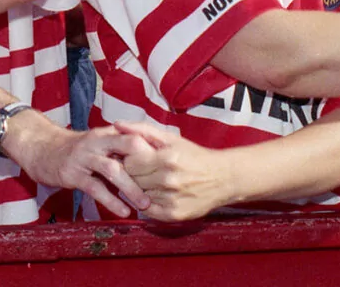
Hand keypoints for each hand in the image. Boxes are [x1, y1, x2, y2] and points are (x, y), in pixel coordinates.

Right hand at [3, 113, 151, 216]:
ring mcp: (85, 156)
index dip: (156, 147)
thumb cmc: (76, 149)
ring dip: (131, 187)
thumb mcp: (100, 142)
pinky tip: (123, 211)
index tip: (174, 163)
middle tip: (165, 183)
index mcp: (109, 132)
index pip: (137, 134)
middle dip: (148, 164)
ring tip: (146, 204)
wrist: (41, 149)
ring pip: (113, 169)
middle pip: (129, 145)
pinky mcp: (73, 172)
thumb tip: (151, 155)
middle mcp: (99, 140)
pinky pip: (95, 187)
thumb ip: (121, 146)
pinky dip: (111, 200)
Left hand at [115, 121, 232, 221]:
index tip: (135, 158)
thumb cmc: (194, 155)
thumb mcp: (171, 138)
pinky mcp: (173, 215)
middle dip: (133, 174)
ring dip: (140, 188)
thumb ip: (142, 130)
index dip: (129, 160)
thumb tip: (117, 124)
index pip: (130, 163)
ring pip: (138, 195)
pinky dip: (147, 202)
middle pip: (132, 179)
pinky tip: (157, 193)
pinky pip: (147, 210)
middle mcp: (168, 180)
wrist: (223, 178)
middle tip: (142, 170)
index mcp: (167, 158)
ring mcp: (171, 199)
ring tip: (151, 181)